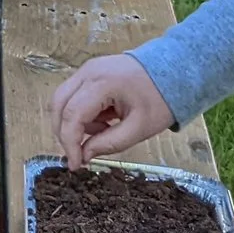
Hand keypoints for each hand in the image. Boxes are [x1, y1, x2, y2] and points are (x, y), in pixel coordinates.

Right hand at [49, 52, 175, 167]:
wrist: (175, 70)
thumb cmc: (160, 99)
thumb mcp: (139, 128)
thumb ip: (109, 143)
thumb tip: (84, 155)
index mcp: (103, 83)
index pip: (72, 115)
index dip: (69, 142)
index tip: (75, 164)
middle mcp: (88, 71)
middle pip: (58, 104)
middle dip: (64, 132)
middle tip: (79, 152)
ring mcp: (87, 68)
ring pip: (63, 99)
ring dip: (73, 122)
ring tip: (104, 130)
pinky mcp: (90, 71)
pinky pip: (74, 94)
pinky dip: (80, 112)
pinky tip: (103, 119)